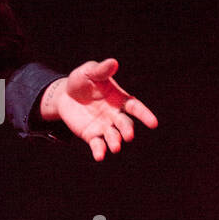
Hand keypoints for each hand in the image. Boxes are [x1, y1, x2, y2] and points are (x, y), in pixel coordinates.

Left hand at [40, 59, 157, 161]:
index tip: (154, 123)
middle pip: (125, 124)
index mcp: (120, 99)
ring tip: (115, 147)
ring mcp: (104, 127)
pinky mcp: (91, 136)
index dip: (145, 115)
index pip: (136, 108)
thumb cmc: (82, 81)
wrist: (64, 95)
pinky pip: (98, 145)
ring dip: (115, 142)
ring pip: (113, 137)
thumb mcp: (89, 72)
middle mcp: (115, 115)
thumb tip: (113, 62)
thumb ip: (101, 70)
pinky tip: (99, 156)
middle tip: (127, 136)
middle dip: (127, 130)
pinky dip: (99, 151)